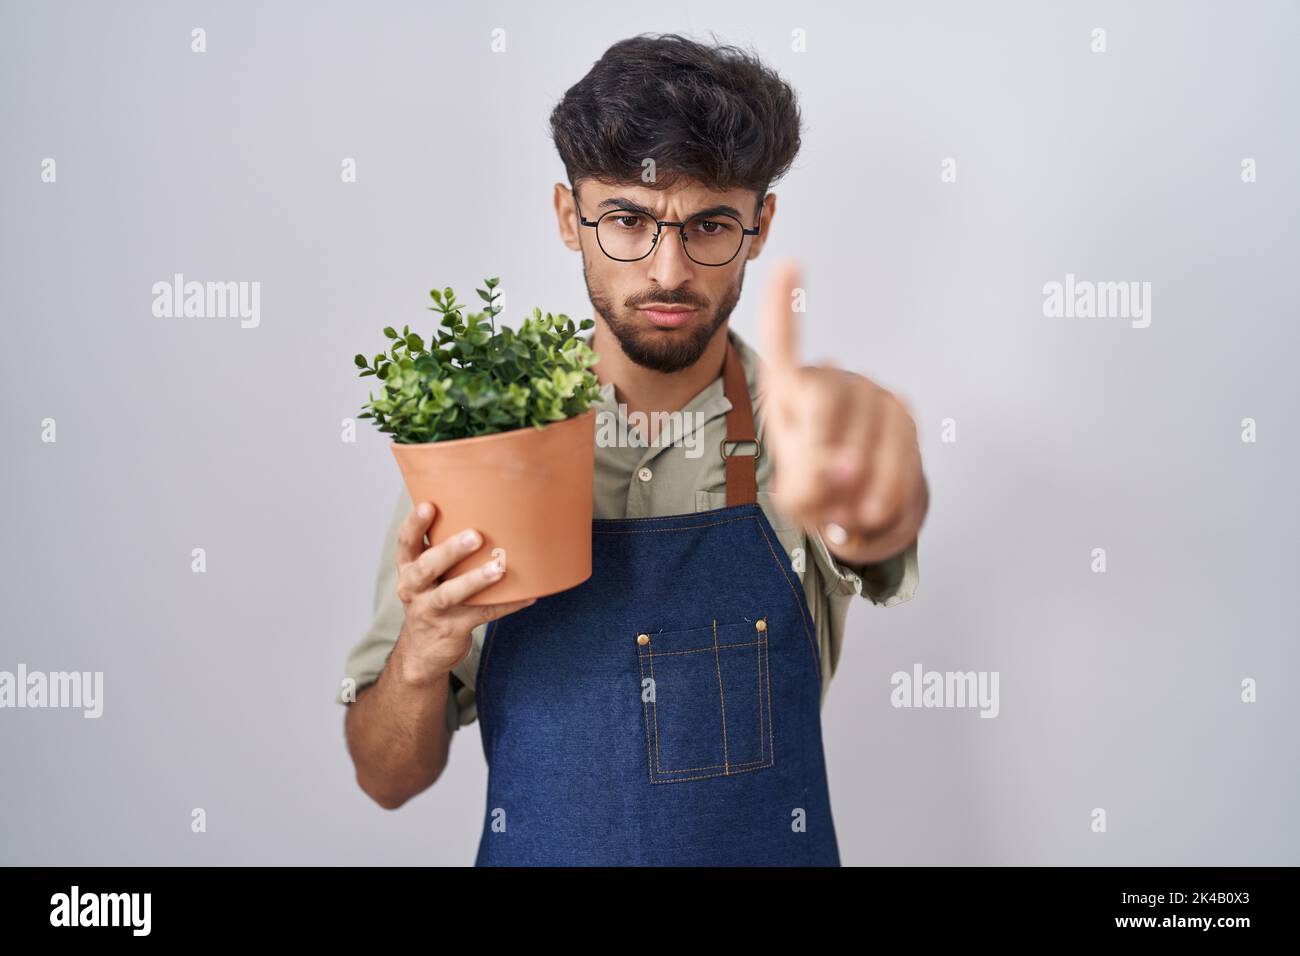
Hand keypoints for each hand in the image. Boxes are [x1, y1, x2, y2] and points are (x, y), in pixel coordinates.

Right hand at [389, 501, 535, 685]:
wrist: (423, 652)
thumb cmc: (432, 597)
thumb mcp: (426, 573)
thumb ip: (441, 547)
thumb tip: (481, 508)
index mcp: (408, 567)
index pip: (405, 542)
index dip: (415, 524)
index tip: (428, 505)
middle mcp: (413, 588)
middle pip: (427, 566)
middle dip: (450, 550)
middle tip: (474, 535)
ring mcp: (431, 611)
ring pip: (451, 594)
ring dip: (475, 580)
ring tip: (498, 569)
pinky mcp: (452, 629)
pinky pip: (483, 614)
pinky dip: (507, 604)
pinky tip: (528, 595)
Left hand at [757, 259, 927, 565]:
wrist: (864, 511)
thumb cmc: (818, 490)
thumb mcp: (797, 495)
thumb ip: (806, 485)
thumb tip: (844, 469)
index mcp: (788, 392)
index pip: (783, 344)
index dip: (783, 306)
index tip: (789, 264)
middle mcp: (830, 380)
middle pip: (824, 397)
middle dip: (821, 454)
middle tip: (823, 495)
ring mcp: (871, 392)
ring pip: (865, 430)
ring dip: (855, 486)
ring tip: (847, 510)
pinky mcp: (903, 414)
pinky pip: (898, 452)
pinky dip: (886, 490)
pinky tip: (875, 509)